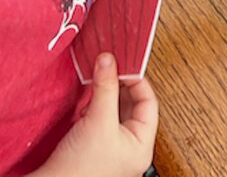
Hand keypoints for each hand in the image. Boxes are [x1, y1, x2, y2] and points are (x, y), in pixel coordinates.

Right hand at [35, 54, 157, 176]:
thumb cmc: (78, 170)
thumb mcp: (98, 120)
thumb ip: (106, 87)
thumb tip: (109, 60)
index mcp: (141, 146)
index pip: (148, 103)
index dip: (137, 81)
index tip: (124, 64)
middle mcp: (129, 147)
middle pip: (131, 105)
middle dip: (119, 85)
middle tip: (109, 67)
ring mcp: (112, 147)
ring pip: (115, 110)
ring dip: (105, 94)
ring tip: (96, 83)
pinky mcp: (95, 146)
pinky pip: (101, 117)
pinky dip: (95, 105)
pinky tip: (86, 102)